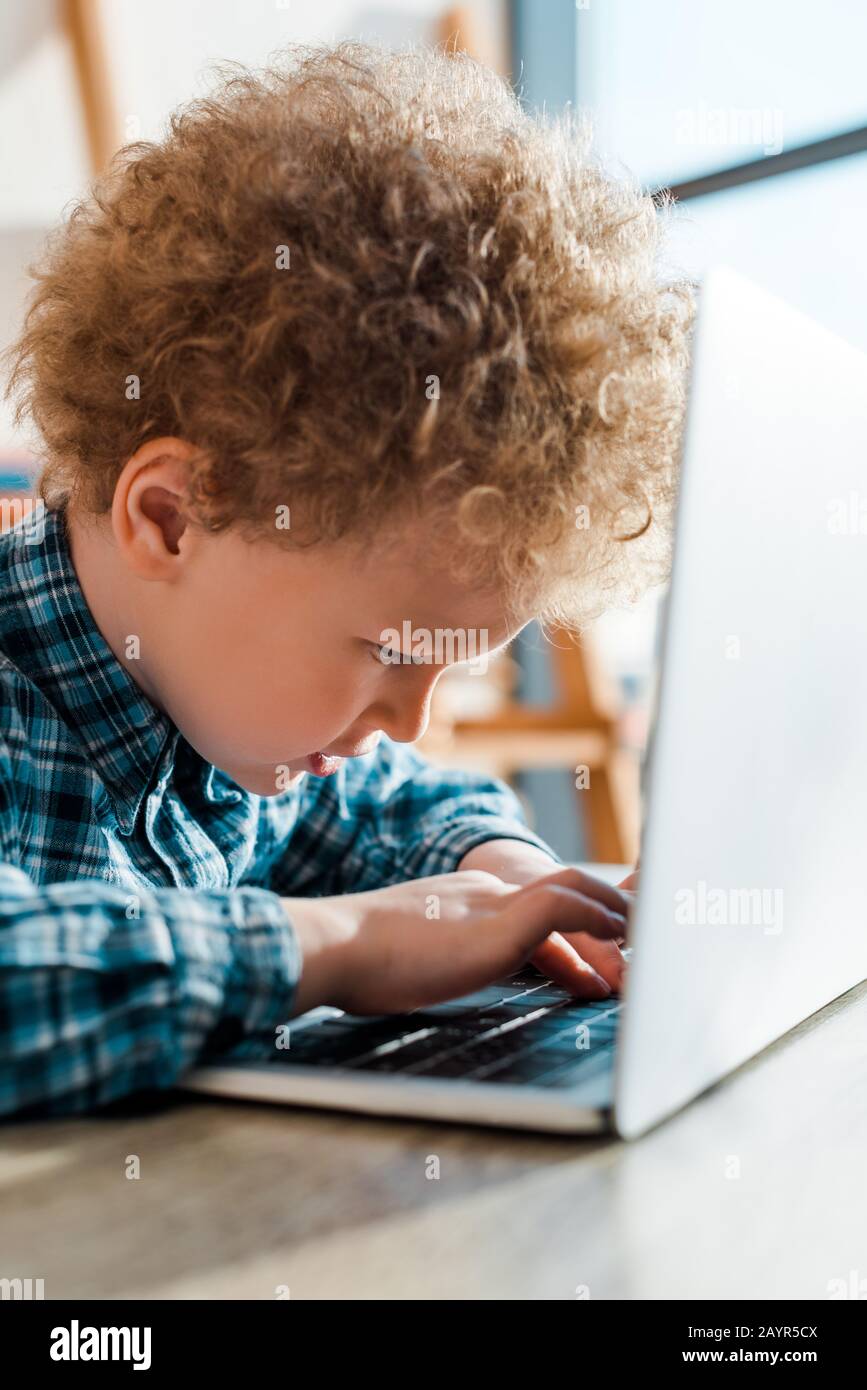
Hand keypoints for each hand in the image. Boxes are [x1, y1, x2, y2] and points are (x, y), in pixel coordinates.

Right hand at [285, 866, 628, 1015]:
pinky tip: (619, 936)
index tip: (593, 960)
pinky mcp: (499, 923)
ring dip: (614, 912)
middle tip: (639, 937)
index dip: (571, 926)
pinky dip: (598, 917)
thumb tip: (418, 983)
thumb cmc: (354, 962)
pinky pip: (566, 905)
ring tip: (645, 940)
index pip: (530, 904)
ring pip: (573, 890)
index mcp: (461, 902)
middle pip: (562, 886)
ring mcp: (492, 903)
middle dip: (606, 908)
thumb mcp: (404, 960)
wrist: (332, 944)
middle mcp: (483, 893)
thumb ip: (429, 962)